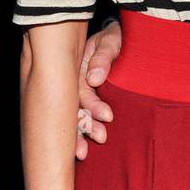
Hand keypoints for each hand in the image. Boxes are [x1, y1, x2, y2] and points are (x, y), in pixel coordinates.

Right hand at [75, 21, 121, 157]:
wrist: (118, 38)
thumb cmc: (113, 38)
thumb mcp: (110, 41)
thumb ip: (104, 56)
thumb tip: (95, 78)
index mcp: (75, 68)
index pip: (81, 90)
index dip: (92, 105)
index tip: (108, 116)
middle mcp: (72, 82)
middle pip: (73, 107)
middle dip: (84, 126)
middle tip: (99, 138)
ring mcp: (76, 91)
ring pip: (74, 115)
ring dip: (81, 132)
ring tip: (86, 150)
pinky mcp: (83, 98)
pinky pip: (79, 116)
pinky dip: (82, 130)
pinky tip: (84, 148)